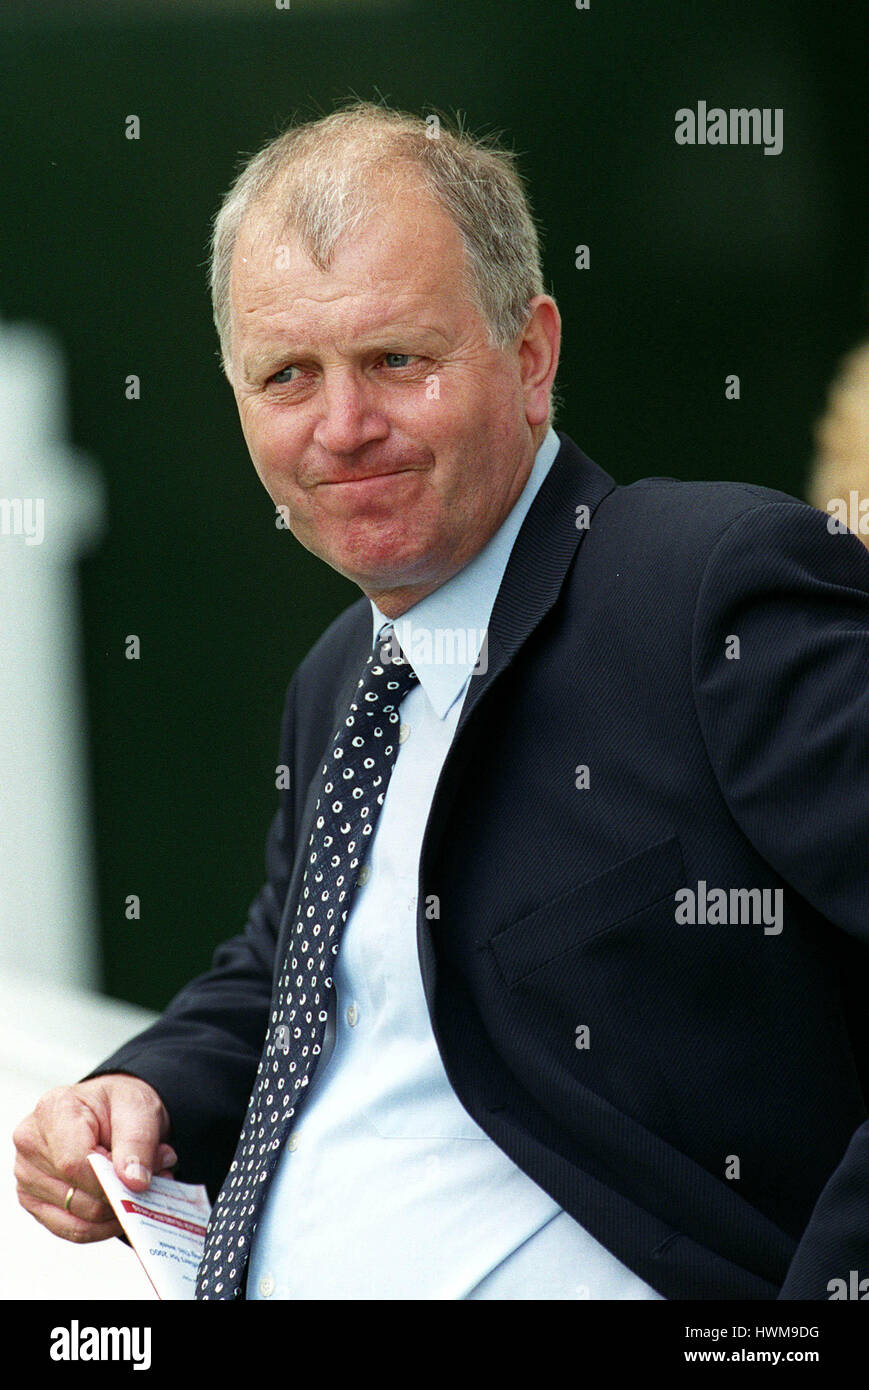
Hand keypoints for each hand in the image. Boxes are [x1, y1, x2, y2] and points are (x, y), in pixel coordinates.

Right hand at [13, 1074, 176, 1243]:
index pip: (74, 1163)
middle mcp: (31, 1144)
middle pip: (77, 1195)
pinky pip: (73, 1229)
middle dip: (121, 1194)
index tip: (140, 1180)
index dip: (109, 1181)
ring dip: (116, 1209)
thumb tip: (134, 1183)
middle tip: (156, 1178)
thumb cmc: (120, 1103)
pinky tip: (123, 1204)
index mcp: (54, 1110)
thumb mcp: (139, 1108)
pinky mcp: (34, 1201)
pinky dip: (104, 1224)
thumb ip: (138, 1143)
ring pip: (78, 1218)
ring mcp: (27, 1175)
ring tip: (141, 1186)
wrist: (110, 1109)